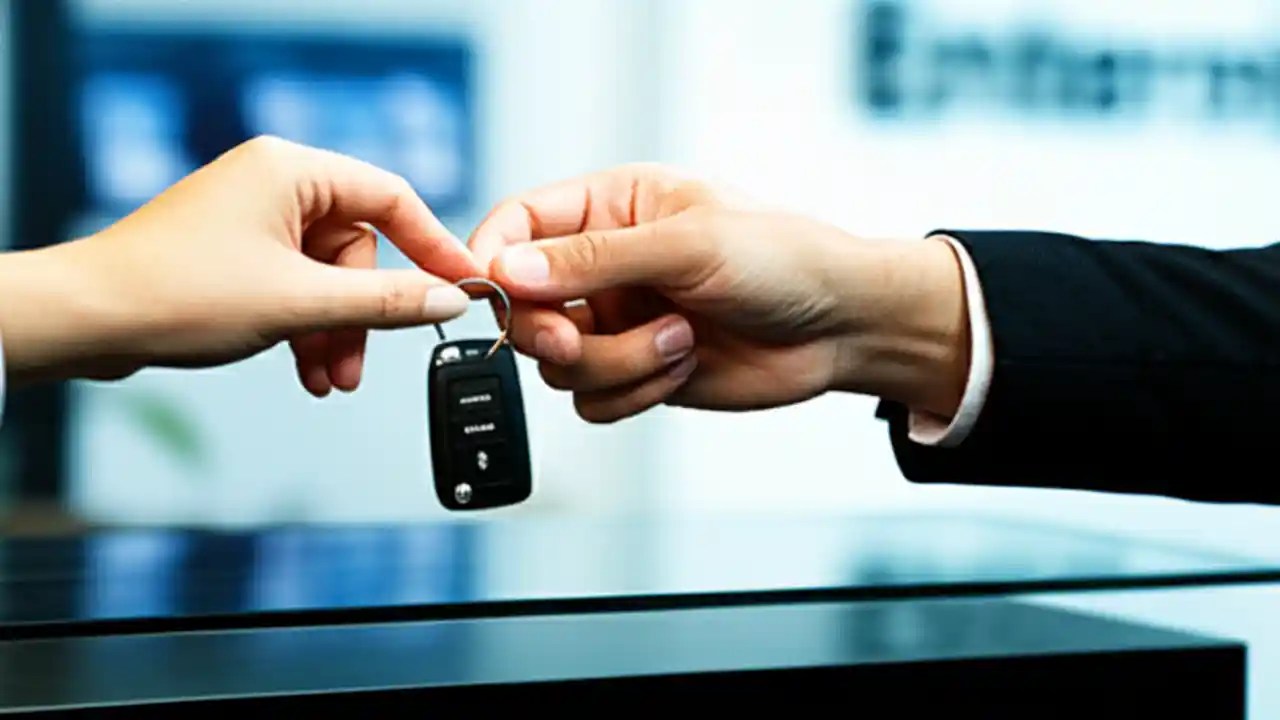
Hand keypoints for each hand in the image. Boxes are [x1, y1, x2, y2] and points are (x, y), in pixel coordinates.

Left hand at [0, 136, 482, 392]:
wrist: (86, 321)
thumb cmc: (173, 292)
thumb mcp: (301, 303)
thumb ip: (386, 301)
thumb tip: (448, 300)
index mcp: (291, 170)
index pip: (391, 198)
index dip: (433, 246)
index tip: (462, 288)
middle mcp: (274, 185)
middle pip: (359, 251)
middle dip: (362, 315)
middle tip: (357, 362)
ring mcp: (253, 220)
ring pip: (329, 279)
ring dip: (335, 332)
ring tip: (328, 376)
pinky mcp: (237, 254)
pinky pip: (298, 289)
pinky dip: (307, 329)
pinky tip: (306, 368)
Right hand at [469, 163, 969, 422]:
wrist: (840, 328)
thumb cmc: (783, 260)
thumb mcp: (689, 245)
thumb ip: (596, 260)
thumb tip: (510, 271)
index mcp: (611, 208)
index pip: (519, 223)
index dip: (492, 257)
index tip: (490, 291)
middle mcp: (604, 266)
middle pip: (524, 305)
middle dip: (550, 331)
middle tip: (575, 341)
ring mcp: (619, 322)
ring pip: (559, 364)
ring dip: (616, 364)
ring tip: (679, 341)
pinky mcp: (637, 372)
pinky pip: (593, 401)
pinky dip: (634, 393)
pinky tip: (683, 367)